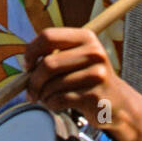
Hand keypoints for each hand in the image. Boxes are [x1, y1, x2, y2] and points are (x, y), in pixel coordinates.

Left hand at [24, 27, 140, 130]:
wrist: (116, 103)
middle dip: (33, 80)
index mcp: (86, 37)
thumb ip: (53, 54)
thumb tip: (25, 64)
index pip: (48, 36)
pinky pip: (59, 99)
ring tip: (45, 97)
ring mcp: (97, 74)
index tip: (27, 65)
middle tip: (30, 90)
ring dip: (42, 94)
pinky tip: (55, 104)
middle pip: (48, 63)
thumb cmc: (87, 78)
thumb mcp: (76, 57)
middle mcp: (94, 52)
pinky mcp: (94, 96)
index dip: (31, 51)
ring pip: (52, 84)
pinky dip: (50, 104)